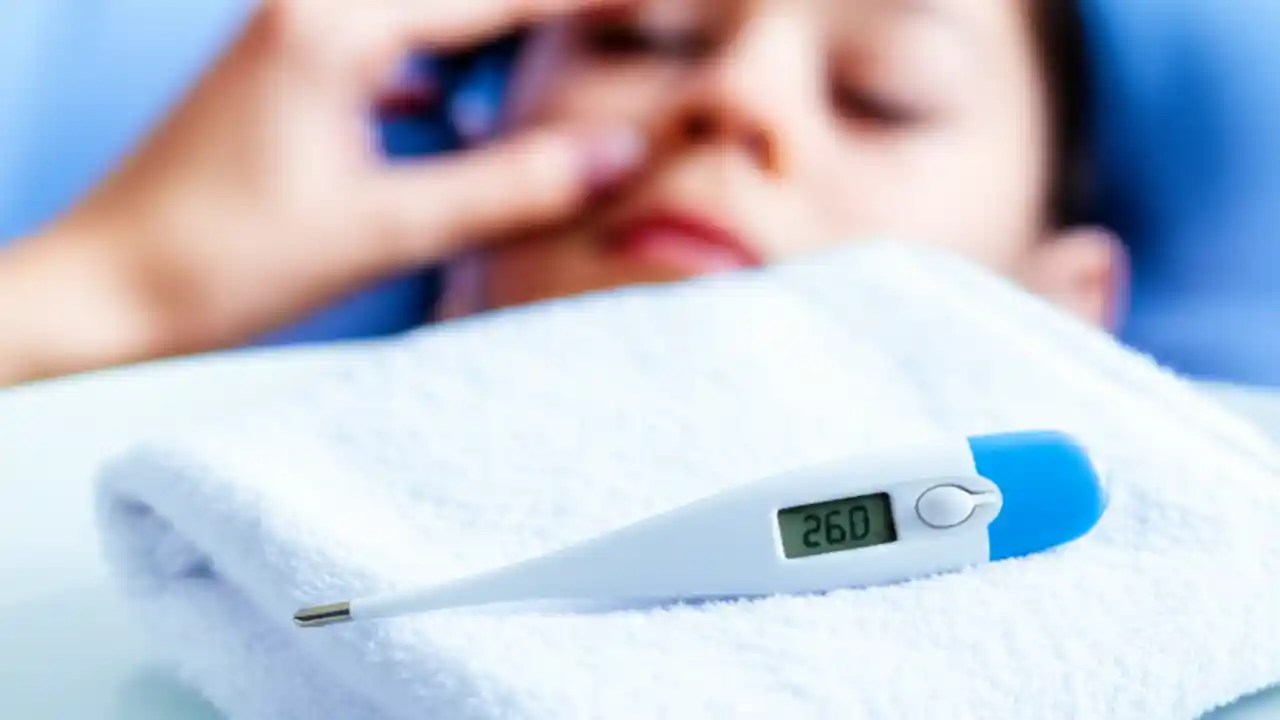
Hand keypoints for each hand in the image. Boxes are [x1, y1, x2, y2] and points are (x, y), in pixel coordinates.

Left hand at [13, 0, 642, 374]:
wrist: (105, 289)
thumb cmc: (222, 260)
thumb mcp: (385, 228)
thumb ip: (511, 187)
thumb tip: (618, 154)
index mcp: (335, 25)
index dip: (586, 2)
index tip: (659, 9)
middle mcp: (310, 7)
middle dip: (540, 19)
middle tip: (623, 37)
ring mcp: (290, 34)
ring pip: (423, 17)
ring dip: (490, 38)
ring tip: (564, 64)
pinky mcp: (282, 72)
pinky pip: (383, 44)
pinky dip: (436, 66)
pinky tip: (456, 104)